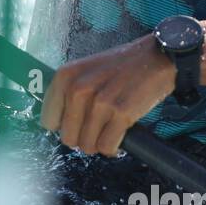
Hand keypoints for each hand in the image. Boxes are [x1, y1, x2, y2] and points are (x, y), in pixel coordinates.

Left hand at [39, 36, 176, 156]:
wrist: (156, 57)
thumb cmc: (121, 67)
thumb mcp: (86, 71)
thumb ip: (68, 93)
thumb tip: (55, 124)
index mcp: (65, 77)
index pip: (48, 121)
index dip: (64, 126)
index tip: (78, 122)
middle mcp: (79, 89)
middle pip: (68, 138)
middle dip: (83, 138)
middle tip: (98, 127)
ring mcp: (100, 102)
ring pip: (88, 145)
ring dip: (99, 143)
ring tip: (110, 129)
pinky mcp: (121, 114)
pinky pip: (107, 146)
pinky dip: (113, 147)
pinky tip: (120, 135)